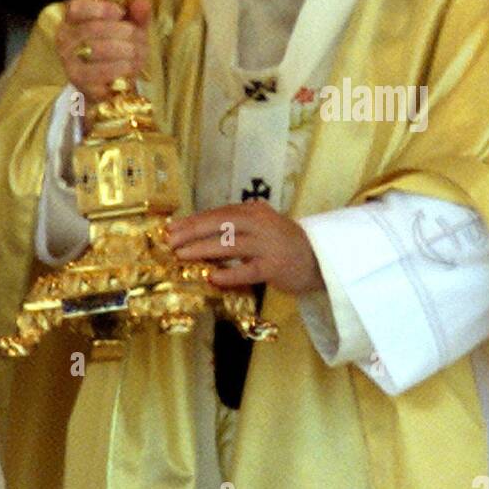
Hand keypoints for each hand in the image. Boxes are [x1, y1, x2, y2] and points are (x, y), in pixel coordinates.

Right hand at [55, 0, 150, 111]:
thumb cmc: (117, 46)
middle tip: (140, 36)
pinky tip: (132, 66)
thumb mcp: (128, 25)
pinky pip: (102, 73)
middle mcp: (65, 40)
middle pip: (93, 28)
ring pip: (98, 50)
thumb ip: (135, 13)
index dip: (101, 8)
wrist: (109, 83)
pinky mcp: (80, 82)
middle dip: (123, 31)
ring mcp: (70, 62)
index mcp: (72, 19)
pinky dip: (122, 68)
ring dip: (126, 50)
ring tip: (140, 52)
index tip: (121, 12)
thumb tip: (141, 3)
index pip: (77, 8)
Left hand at [167, 200, 323, 294]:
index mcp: (253, 210)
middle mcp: (260, 223)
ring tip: (182, 256)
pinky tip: (212, 277)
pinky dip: (229, 273)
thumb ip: (235, 227)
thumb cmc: (281, 243)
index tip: (171, 229)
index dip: (193, 221)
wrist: (318, 259)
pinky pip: (248, 270)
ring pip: (229, 245)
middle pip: (220, 224)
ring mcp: (268, 244)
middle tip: (170, 242)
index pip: (217, 213)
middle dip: (192, 232)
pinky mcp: (275, 266)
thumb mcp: (259, 226)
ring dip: (203, 250)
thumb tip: (196, 233)